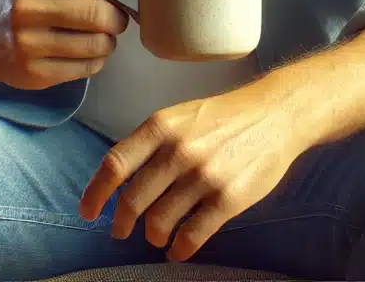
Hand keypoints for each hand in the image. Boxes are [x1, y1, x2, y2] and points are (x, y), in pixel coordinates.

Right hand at [0, 0, 132, 89]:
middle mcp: (27, 8)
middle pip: (98, 13)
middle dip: (117, 16)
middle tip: (113, 15)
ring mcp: (28, 44)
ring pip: (97, 44)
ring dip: (109, 40)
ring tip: (101, 34)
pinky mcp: (34, 73)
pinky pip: (87, 68)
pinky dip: (97, 59)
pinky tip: (87, 50)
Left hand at [79, 84, 308, 261]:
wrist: (277, 115)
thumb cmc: (225, 117)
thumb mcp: (181, 116)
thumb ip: (151, 143)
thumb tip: (119, 179)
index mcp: (162, 126)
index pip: (115, 165)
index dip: (95, 194)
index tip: (87, 213)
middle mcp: (178, 150)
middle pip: (132, 200)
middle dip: (122, 223)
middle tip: (121, 231)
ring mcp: (204, 176)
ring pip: (159, 222)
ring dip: (153, 236)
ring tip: (157, 238)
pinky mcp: (228, 198)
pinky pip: (192, 235)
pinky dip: (180, 248)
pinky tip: (179, 249)